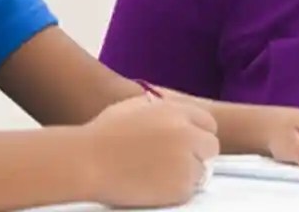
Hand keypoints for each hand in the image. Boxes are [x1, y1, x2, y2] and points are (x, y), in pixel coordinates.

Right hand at [82, 95, 219, 207]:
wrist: (87, 161)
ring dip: (187, 174)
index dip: (198, 134)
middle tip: (176, 164)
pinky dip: (176, 191)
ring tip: (158, 175)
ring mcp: (185, 160)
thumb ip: (158, 108)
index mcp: (175, 111)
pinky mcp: (180, 186)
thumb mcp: (133, 107)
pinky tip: (154, 186)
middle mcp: (186, 133)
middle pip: (211, 146)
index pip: (208, 123)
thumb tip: (167, 111)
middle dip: (198, 155)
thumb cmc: (102, 134)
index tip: (188, 145)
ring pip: (202, 170)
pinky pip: (189, 190)